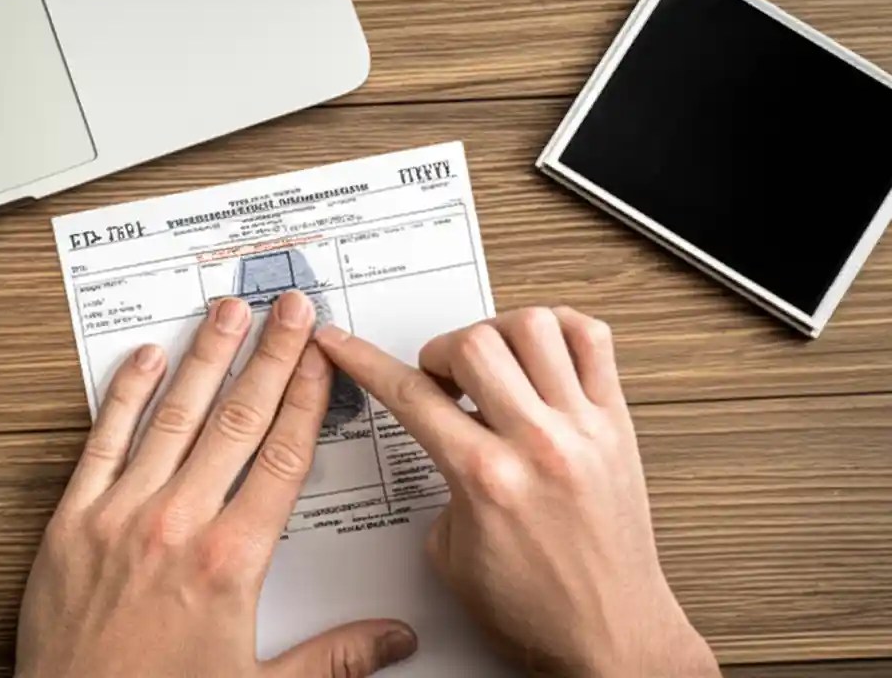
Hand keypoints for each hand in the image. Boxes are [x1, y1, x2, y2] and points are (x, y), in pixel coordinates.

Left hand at [15, 291, 418, 677]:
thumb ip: (332, 659)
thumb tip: (391, 640)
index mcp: (230, 561)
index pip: (283, 457)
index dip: (306, 398)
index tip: (320, 358)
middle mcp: (178, 525)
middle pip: (238, 420)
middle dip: (269, 356)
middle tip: (287, 309)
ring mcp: (121, 516)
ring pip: (175, 416)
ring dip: (206, 357)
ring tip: (227, 312)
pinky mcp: (73, 522)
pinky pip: (104, 442)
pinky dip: (126, 395)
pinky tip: (145, 359)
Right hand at [315, 307, 719, 677]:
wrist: (612, 637)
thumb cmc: (538, 610)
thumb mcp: (451, 556)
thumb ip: (438, 486)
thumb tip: (442, 441)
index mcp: (486, 479)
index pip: (410, 396)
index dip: (365, 361)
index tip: (344, 343)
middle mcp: (538, 444)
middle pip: (472, 343)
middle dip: (439, 351)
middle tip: (440, 378)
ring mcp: (583, 428)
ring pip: (535, 325)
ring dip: (497, 332)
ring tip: (493, 362)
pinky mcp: (618, 425)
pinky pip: (595, 340)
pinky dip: (562, 327)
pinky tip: (542, 352)